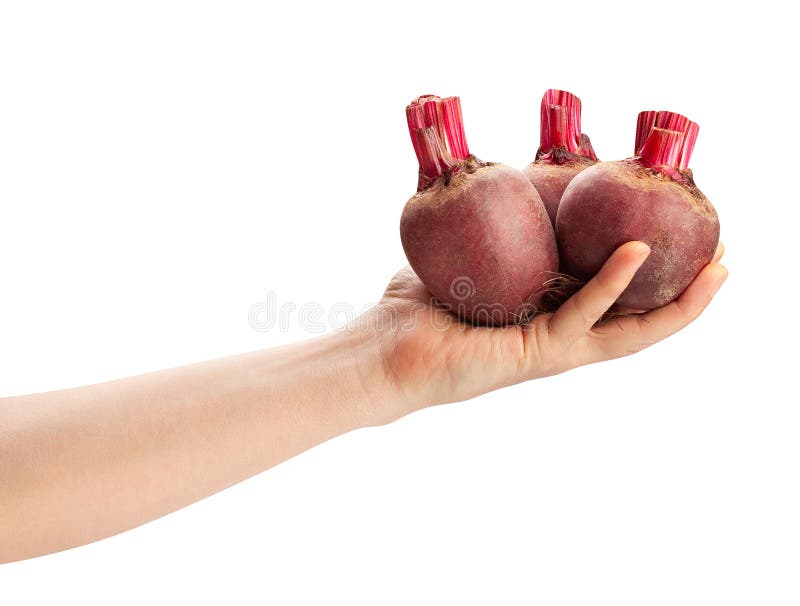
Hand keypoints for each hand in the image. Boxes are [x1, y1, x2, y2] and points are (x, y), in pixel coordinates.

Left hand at [366, 241, 725, 422]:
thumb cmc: (415, 310)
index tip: (684, 244)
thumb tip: (504, 186)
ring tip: (715, 266)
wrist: (379, 353)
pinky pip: (581, 317)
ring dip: (675, 301)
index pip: (614, 304)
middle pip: (637, 323)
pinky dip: (610, 284)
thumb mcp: (466, 259)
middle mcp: (557, 342)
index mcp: (546, 322)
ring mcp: (549, 353)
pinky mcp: (533, 355)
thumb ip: (493, 234)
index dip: (655, 282)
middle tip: (724, 260)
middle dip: (685, 295)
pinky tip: (635, 251)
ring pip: (628, 332)